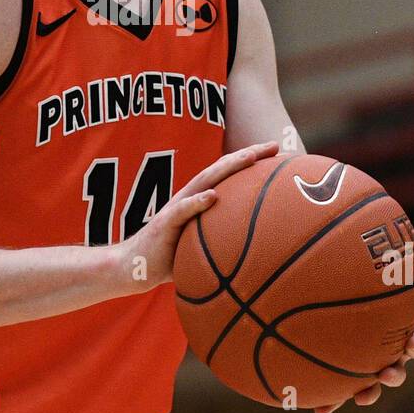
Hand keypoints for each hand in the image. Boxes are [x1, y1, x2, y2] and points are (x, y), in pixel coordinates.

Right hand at [116, 141, 279, 291]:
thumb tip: (257, 253)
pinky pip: (182, 211)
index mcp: (199, 200)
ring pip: (204, 182)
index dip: (252, 162)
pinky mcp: (164, 224)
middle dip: (247, 155)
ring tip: (249, 158)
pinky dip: (196, 202)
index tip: (279, 153)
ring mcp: (176, 208)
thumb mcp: (202, 246)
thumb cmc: (170, 257)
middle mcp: (190, 198)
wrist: (134, 267)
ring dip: (227, 168)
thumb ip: (224, 242)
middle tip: (273, 145)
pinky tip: (212, 196)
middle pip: (221, 169)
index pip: (229, 175)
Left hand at [314, 255, 413, 412]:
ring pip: (372, 387)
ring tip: (362, 396)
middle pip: (397, 371)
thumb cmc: (365, 300)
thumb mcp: (382, 287)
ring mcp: (364, 371)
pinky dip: (332, 403)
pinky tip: (321, 411)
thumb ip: (403, 275)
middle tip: (387, 372)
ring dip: (370, 393)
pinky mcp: (344, 382)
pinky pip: (339, 394)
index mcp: (395, 338)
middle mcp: (385, 358)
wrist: (332, 318)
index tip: (411, 342)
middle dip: (395, 375)